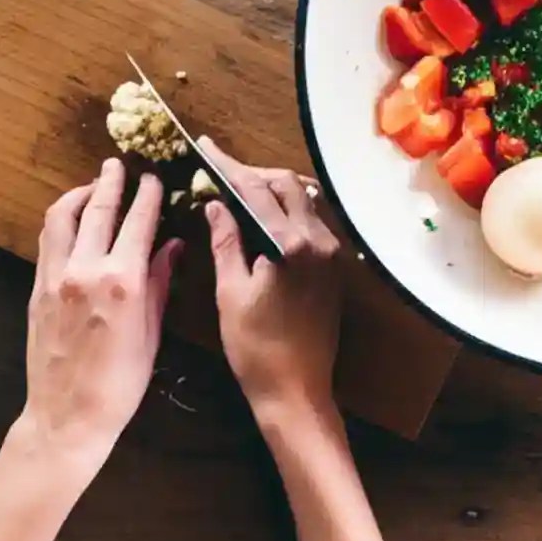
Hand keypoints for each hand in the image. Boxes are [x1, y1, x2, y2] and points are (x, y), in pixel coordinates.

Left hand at [22, 158, 182, 458]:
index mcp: (124, 282)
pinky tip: (70, 218)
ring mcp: (56, 277)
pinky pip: (48, 240)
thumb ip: (160, 284)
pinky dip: (60, 220)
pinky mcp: (38, 288)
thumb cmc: (120, 384)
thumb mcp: (152, 334)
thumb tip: (171, 248)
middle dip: (111, 183)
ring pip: (62, 217)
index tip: (153, 179)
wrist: (68, 415)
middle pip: (99, 209)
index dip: (147, 196)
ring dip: (78, 194)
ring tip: (91, 185)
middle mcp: (87, 270)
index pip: (138, 222)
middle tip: (119, 166)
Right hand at [199, 137, 341, 415]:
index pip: (257, 190)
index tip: (206, 147)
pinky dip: (289, 212)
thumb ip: (226, 241)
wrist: (297, 392)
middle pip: (288, 186)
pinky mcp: (335, 270)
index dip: (229, 166)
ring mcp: (333, 255)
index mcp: (293, 245)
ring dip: (274, 191)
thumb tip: (216, 204)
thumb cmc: (255, 349)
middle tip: (220, 174)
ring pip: (305, 201)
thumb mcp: (230, 292)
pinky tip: (265, 221)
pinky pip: (314, 223)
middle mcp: (321, 242)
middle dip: (253, 174)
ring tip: (240, 194)